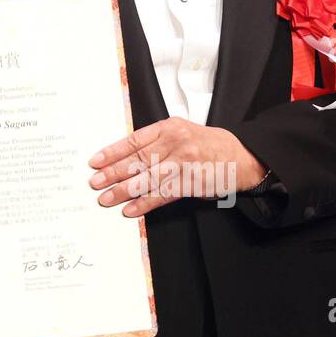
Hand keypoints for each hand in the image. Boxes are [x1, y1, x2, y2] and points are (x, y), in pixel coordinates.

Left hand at [89, 117, 266, 216]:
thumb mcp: (181, 132)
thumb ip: (156, 142)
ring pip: (146, 178)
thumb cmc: (207, 145)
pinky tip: (130, 209)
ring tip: (106, 197)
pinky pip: (162, 195)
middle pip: (137, 160)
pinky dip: (144, 203)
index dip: (112, 152)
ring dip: (123, 190)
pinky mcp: (191, 183)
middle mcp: (175, 143)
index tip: (95, 162)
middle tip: (95, 182)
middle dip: (113, 172)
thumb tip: (126, 157)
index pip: (134, 140)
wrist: (241, 157)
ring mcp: (183, 164)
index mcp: (169, 128)